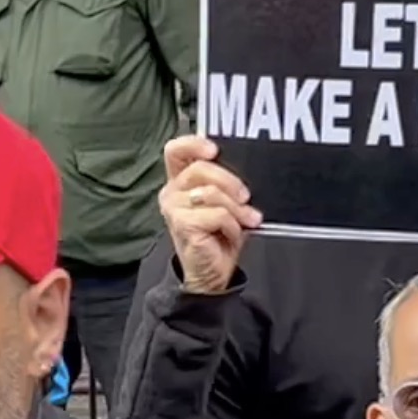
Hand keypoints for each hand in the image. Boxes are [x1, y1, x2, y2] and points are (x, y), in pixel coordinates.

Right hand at [158, 136, 261, 294]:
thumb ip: (225, 182)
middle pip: (201, 168)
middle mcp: (172, 192)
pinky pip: (217, 214)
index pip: (176, 150)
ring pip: (212, 193)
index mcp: (180, 181)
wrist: (213, 274)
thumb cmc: (218, 237)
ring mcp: (173, 208)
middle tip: (245, 198)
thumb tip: (244, 169)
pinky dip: (232, 226)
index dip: (194, 144)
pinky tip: (231, 235)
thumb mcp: (226, 203)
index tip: (214, 150)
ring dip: (236, 210)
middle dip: (231, 182)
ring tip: (244, 222)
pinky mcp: (182, 225)